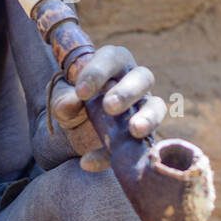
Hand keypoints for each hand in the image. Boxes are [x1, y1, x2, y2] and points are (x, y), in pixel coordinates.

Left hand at [49, 45, 166, 171]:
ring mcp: (144, 107)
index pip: (111, 59)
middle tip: (109, 106)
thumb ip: (63, 100)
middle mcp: (134, 81)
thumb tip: (69, 104)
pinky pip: (140, 143)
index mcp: (113, 63)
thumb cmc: (74, 101)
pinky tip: (90, 162)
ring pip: (157, 106)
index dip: (97, 73)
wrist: (77, 127)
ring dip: (148, 118)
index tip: (81, 92)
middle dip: (127, 92)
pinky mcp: (144, 134)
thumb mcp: (63, 99)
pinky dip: (114, 155)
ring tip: (134, 131)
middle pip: (143, 78)